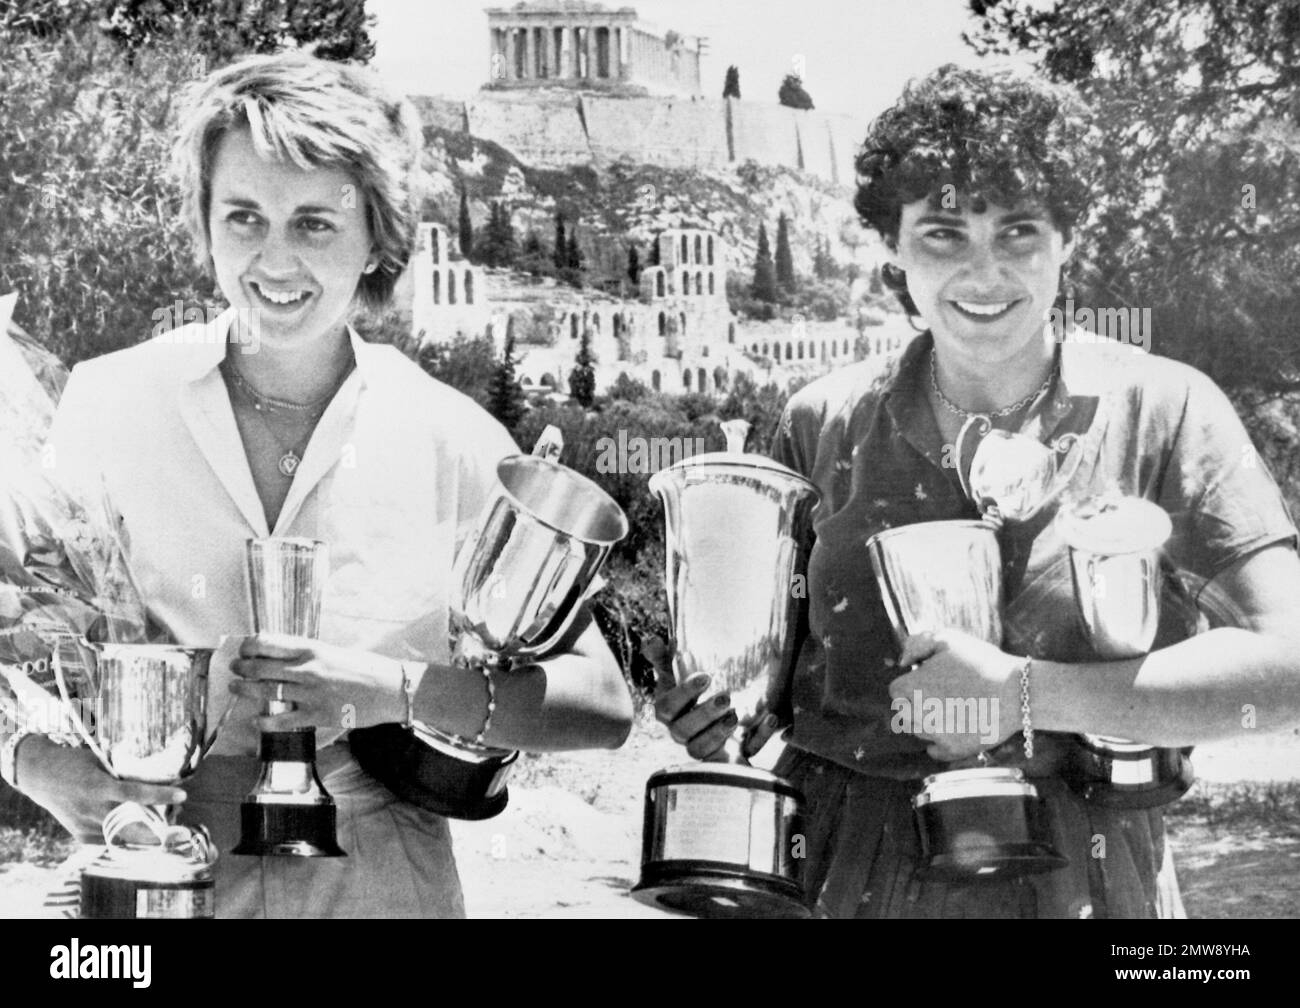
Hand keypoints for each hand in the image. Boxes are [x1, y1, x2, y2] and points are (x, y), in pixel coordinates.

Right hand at [16, 735, 184, 843]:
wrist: (39, 776)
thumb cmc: (75, 761)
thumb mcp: (100, 760)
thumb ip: (123, 771)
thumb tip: (157, 770)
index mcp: (97, 786)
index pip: (134, 793)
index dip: (160, 795)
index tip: (183, 795)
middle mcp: (91, 809)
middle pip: (132, 826)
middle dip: (160, 831)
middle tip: (182, 828)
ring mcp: (85, 825)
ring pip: (124, 837)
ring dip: (146, 834)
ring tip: (167, 827)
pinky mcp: (81, 835)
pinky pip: (111, 839)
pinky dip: (127, 835)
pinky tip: (141, 828)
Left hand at [229, 634, 413, 733]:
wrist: (391, 689)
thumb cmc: (367, 667)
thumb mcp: (335, 652)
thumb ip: (310, 654)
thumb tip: (283, 656)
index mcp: (313, 649)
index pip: (269, 643)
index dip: (249, 645)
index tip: (243, 648)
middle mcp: (308, 669)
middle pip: (261, 667)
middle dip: (242, 667)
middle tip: (234, 668)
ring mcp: (311, 693)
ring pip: (266, 691)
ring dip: (245, 690)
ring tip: (235, 688)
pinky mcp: (317, 715)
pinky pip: (283, 719)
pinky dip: (265, 720)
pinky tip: (256, 719)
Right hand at [645, 636, 781, 761]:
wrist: (721, 710)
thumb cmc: (692, 690)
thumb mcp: (677, 671)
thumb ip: (663, 657)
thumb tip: (652, 641)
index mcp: (670, 712)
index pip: (667, 707)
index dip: (684, 694)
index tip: (706, 676)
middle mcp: (683, 732)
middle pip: (684, 731)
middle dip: (704, 715)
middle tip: (726, 698)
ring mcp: (705, 747)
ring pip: (702, 749)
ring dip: (719, 734)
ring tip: (735, 716)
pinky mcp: (730, 756)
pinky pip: (741, 755)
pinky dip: (758, 738)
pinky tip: (770, 719)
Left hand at [888, 629, 1021, 762]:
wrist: (1017, 692)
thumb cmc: (981, 662)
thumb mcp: (947, 639)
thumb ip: (917, 645)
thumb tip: (903, 662)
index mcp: (912, 687)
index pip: (896, 690)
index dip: (911, 683)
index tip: (928, 679)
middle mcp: (918, 714)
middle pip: (904, 712)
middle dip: (915, 703)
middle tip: (939, 694)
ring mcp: (935, 735)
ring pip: (918, 731)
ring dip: (927, 721)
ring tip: (952, 708)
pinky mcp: (953, 751)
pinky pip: (933, 750)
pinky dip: (940, 742)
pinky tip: (955, 728)